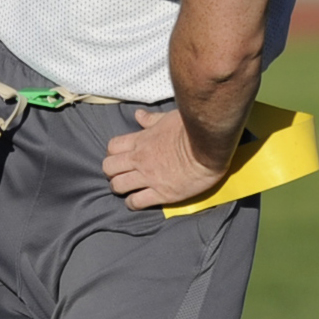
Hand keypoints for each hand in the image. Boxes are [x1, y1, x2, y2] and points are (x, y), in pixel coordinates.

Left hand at [103, 108, 229, 210]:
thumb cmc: (192, 129)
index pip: (112, 147)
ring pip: (118, 186)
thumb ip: (151, 119)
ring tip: (126, 189)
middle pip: (109, 168)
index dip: (112, 153)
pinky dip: (132, 203)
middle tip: (120, 174)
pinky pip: (137, 202)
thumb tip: (138, 115)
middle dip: (111, 171)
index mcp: (141, 140)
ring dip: (119, 188)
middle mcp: (140, 159)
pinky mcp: (162, 193)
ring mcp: (149, 178)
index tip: (119, 157)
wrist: (209, 148)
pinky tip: (136, 202)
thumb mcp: (168, 118)